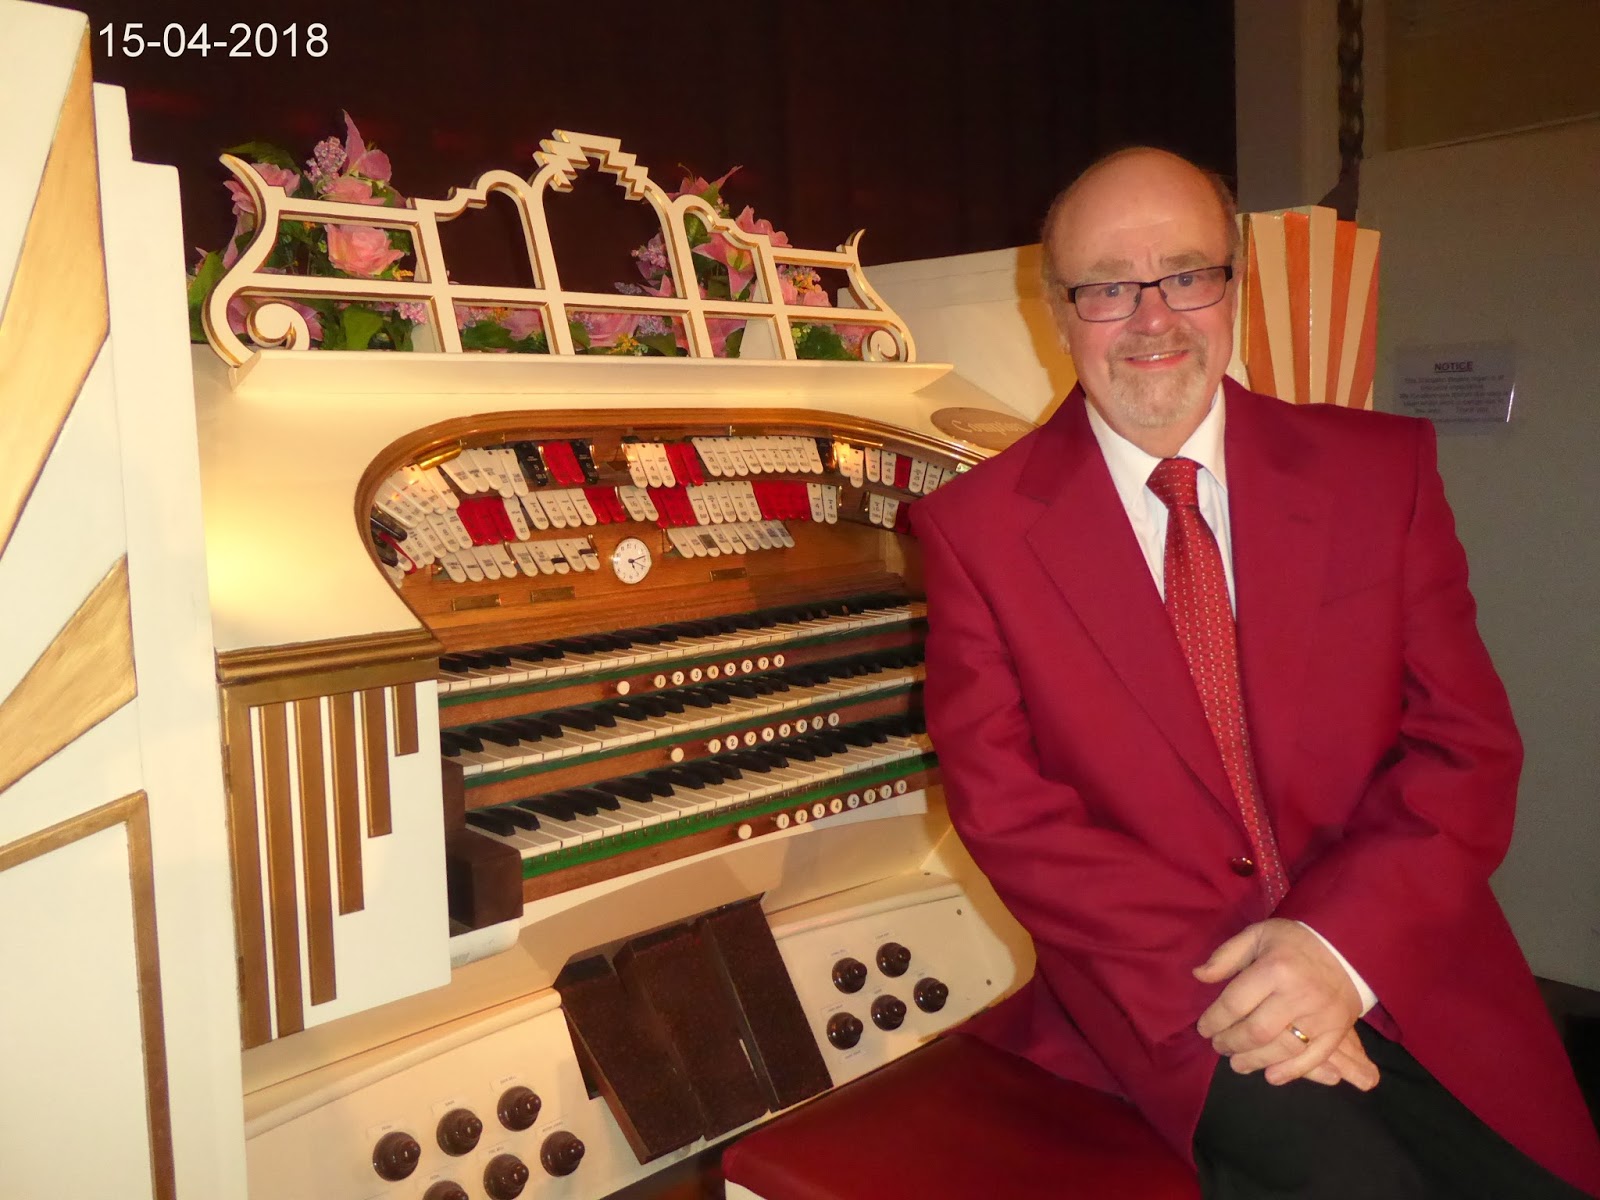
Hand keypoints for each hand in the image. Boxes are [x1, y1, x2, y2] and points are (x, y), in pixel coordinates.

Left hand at [1193, 919, 1378, 1089]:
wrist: (1346, 947)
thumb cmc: (1295, 941)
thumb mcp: (1257, 935)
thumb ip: (1226, 956)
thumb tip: (1199, 976)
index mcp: (1275, 968)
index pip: (1235, 1003)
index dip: (1214, 1020)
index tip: (1204, 1029)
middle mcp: (1298, 995)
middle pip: (1257, 1031)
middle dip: (1231, 1043)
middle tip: (1219, 1046)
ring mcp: (1320, 1016)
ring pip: (1282, 1049)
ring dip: (1255, 1060)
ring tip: (1238, 1063)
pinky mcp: (1337, 1030)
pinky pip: (1313, 1058)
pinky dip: (1291, 1072)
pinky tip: (1271, 1076)